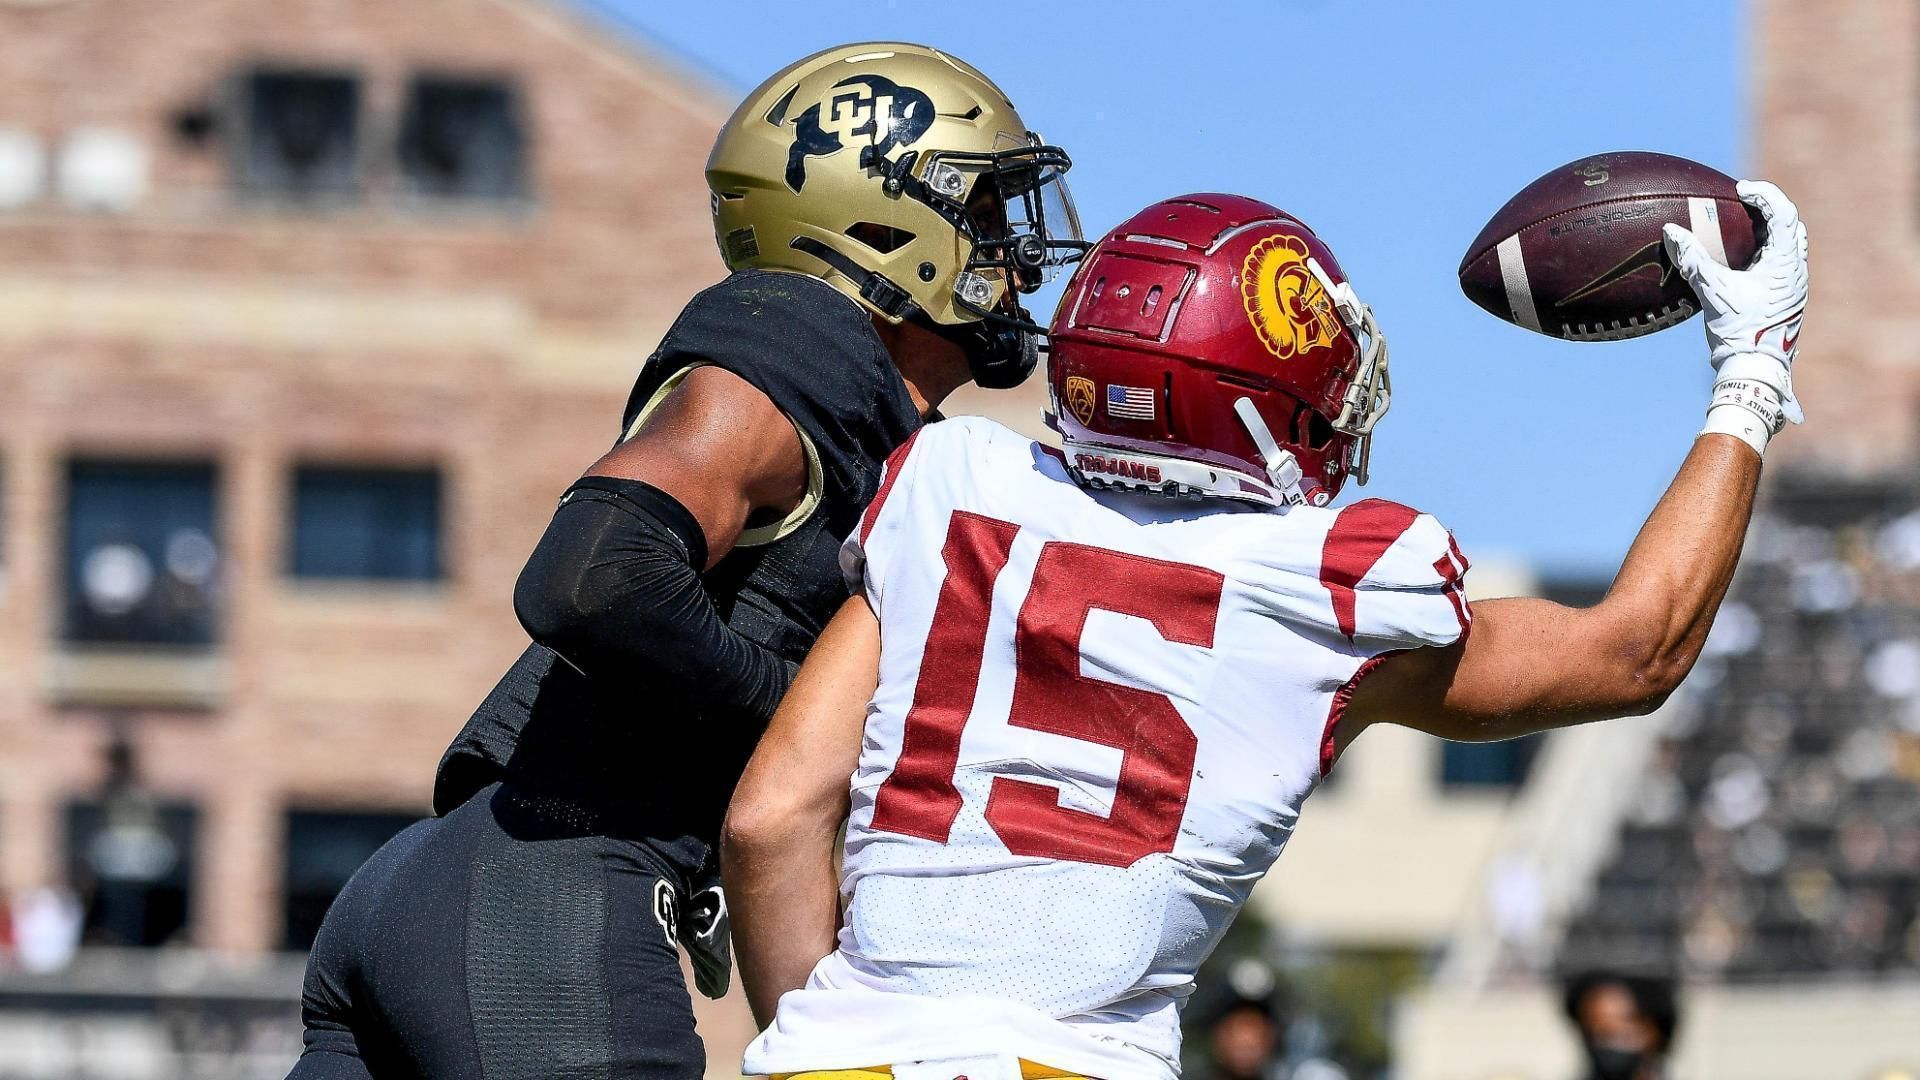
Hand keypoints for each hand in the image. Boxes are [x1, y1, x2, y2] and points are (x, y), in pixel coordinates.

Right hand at [1663, 180, 1808, 426]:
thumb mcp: (1713, 292)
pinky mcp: (1784, 297)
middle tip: (1741, 204)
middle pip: (1790, 226)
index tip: (1740, 190)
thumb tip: (1670, 231)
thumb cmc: (1739, 332)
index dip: (1764, 195)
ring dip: (1766, 231)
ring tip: (1740, 227)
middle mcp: (1795, 271)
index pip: (1784, 214)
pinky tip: (1739, 259)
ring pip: (1787, 245)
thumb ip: (1693, 259)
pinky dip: (1761, 251)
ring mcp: (1793, 285)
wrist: (1755, 370)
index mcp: (1786, 264)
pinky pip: (1778, 263)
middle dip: (1768, 210)